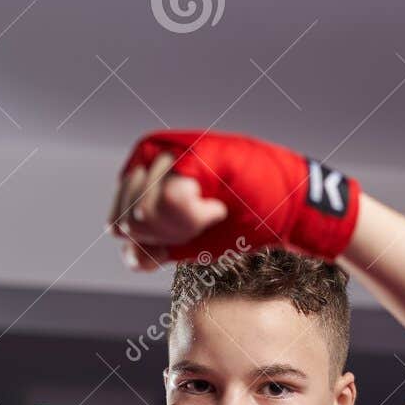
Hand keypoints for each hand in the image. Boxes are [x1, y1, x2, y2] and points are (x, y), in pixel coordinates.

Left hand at [108, 130, 361, 268]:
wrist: (286, 211)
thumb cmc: (241, 222)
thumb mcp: (188, 243)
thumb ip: (153, 247)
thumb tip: (136, 255)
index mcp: (143, 179)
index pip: (117, 224)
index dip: (150, 241)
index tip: (184, 236)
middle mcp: (150, 158)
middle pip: (127, 220)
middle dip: (165, 235)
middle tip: (201, 222)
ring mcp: (170, 150)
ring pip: (144, 210)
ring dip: (182, 224)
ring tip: (212, 210)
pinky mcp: (192, 150)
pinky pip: (169, 197)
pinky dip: (196, 214)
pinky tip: (216, 205)